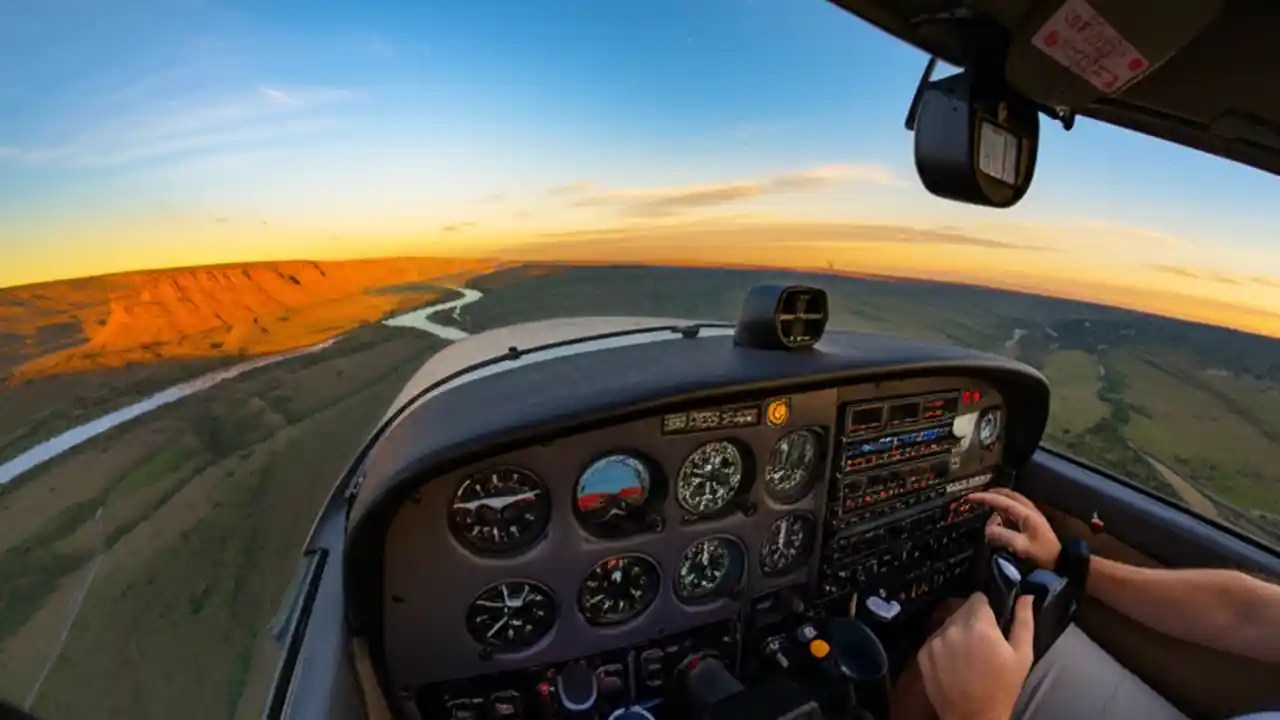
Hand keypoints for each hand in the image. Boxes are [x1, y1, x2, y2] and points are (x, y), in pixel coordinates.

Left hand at [918, 593, 1034, 719]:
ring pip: (947, 623)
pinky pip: (935, 638)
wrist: (973, 717)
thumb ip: (1024, 621)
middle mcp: (952, 628)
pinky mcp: (923, 653)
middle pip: (961, 609)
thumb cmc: (1003, 687)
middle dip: (973, 619)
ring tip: (969, 652)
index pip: (978, 598)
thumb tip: (1026, 596)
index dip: (987, 607)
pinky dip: (944, 644)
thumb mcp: (1022, 655)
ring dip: (957, 630)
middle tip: (983, 640)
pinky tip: (955, 661)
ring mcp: (934, 640)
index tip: (992, 620)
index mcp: (979, 625)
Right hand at [967, 489, 1061, 569]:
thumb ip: (1003, 536)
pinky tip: (1000, 515)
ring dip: (999, 500)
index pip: (1002, 500)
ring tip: (987, 505)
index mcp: (1026, 514)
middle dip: (992, 494)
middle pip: (1008, 495)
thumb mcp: (1021, 547)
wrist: (1061, 562)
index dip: (984, 497)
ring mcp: (1032, 514)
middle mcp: (1029, 510)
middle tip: (978, 497)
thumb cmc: (1042, 555)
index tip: (970, 497)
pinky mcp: (1033, 521)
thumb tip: (987, 529)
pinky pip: (1015, 508)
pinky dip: (1005, 507)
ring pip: (1013, 500)